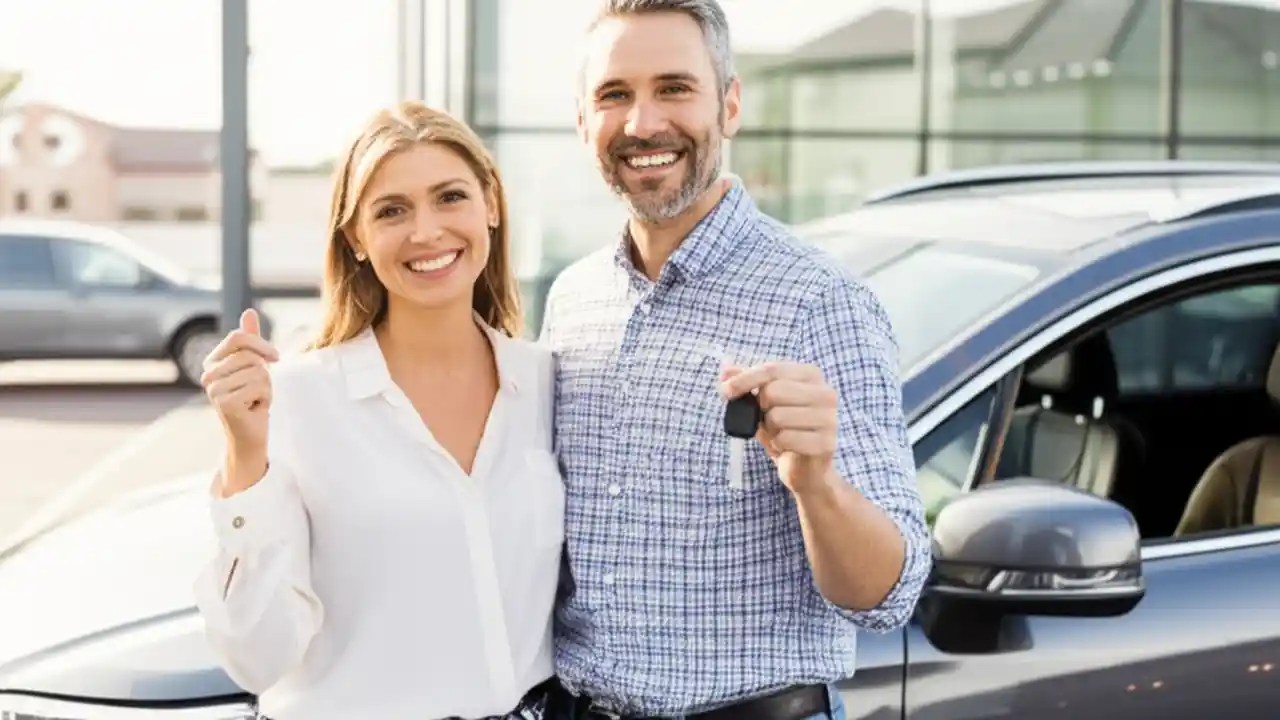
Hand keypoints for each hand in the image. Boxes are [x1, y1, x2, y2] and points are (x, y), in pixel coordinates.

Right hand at [201, 309, 278, 492]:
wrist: (250, 435)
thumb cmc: (253, 398)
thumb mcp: (254, 365)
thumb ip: (250, 340)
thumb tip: (249, 312)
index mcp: (212, 361)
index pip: (238, 337)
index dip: (262, 344)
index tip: (275, 358)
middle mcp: (208, 374)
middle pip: (250, 355)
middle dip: (265, 373)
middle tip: (256, 391)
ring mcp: (214, 389)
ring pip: (259, 372)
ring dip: (267, 388)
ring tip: (255, 400)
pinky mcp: (225, 403)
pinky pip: (260, 387)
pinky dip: (266, 398)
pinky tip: (254, 409)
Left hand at [720, 361, 837, 493]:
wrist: (804, 467)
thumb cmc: (783, 428)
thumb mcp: (762, 402)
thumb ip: (746, 383)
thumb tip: (725, 371)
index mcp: (811, 375)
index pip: (772, 369)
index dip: (744, 379)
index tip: (725, 391)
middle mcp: (826, 393)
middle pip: (773, 391)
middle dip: (761, 410)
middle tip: (768, 420)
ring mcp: (829, 418)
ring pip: (777, 416)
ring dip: (770, 430)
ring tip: (780, 434)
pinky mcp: (826, 443)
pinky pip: (786, 438)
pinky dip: (778, 445)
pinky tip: (787, 447)